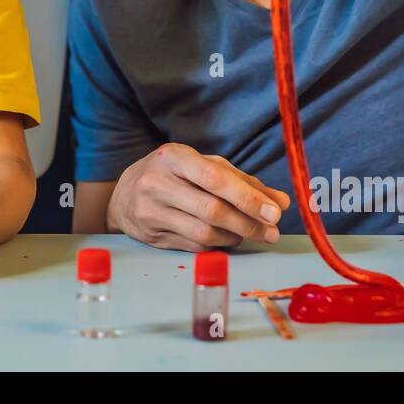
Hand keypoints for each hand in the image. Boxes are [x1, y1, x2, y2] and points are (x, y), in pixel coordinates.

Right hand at [106, 143, 291, 251]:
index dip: (247, 197)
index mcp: (172, 157)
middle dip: (248, 223)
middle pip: (211, 210)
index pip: (214, 178)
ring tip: (252, 233)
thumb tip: (280, 202)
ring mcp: (150, 212)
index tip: (275, 211)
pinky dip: (219, 244)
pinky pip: (194, 246)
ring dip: (236, 236)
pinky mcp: (151, 237)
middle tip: (272, 231)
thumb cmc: (171, 174)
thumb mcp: (200, 165)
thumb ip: (240, 181)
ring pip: (204, 233)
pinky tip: (228, 238)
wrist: (123, 194)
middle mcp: (157, 183)